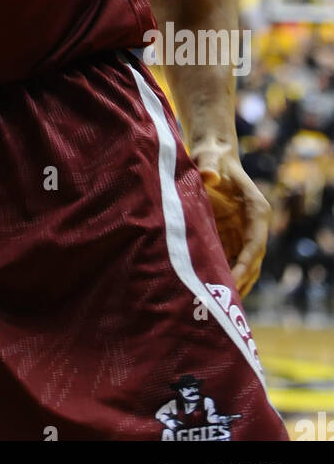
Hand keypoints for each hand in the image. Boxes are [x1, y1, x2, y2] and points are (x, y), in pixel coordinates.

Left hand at [191, 139, 270, 297]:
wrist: (210, 156)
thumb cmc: (211, 157)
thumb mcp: (209, 158)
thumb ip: (209, 166)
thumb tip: (209, 176)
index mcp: (256, 210)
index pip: (255, 244)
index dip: (246, 264)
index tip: (234, 281)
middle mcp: (252, 225)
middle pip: (251, 261)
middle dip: (240, 281)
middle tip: (223, 304)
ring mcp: (241, 232)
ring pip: (241, 265)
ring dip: (232, 284)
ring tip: (217, 307)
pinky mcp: (229, 235)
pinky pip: (227, 260)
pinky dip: (221, 275)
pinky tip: (207, 291)